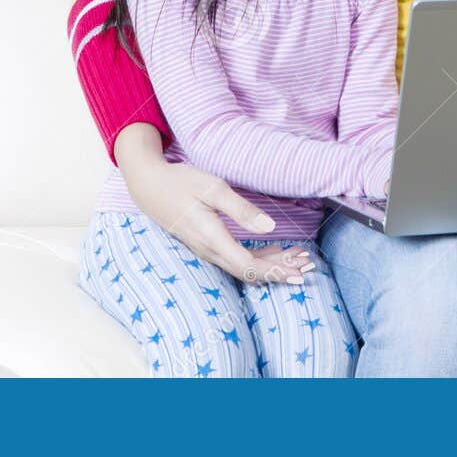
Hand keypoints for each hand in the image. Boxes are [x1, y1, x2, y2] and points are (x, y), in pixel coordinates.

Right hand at [114, 125, 315, 284]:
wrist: (149, 186)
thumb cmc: (181, 182)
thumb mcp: (213, 188)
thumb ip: (241, 209)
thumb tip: (270, 227)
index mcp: (212, 238)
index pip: (250, 266)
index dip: (276, 272)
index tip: (300, 274)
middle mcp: (210, 250)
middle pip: (250, 271)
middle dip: (280, 271)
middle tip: (308, 268)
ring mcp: (207, 250)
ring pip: (244, 266)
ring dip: (271, 265)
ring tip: (298, 258)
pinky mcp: (207, 244)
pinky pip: (236, 258)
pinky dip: (259, 257)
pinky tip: (275, 250)